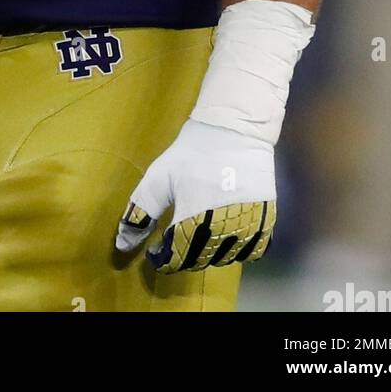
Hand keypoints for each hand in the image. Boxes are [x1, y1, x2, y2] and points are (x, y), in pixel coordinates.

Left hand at [115, 118, 275, 271]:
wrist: (234, 130)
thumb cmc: (192, 153)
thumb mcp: (158, 178)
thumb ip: (139, 212)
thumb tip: (123, 244)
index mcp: (192, 221)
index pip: (175, 260)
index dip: (162, 258)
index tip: (155, 249)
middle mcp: (222, 231)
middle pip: (199, 261)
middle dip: (182, 256)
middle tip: (175, 239)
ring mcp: (248, 228)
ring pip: (225, 259)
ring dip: (208, 254)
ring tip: (197, 235)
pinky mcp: (266, 222)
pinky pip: (252, 251)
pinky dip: (236, 251)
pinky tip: (224, 236)